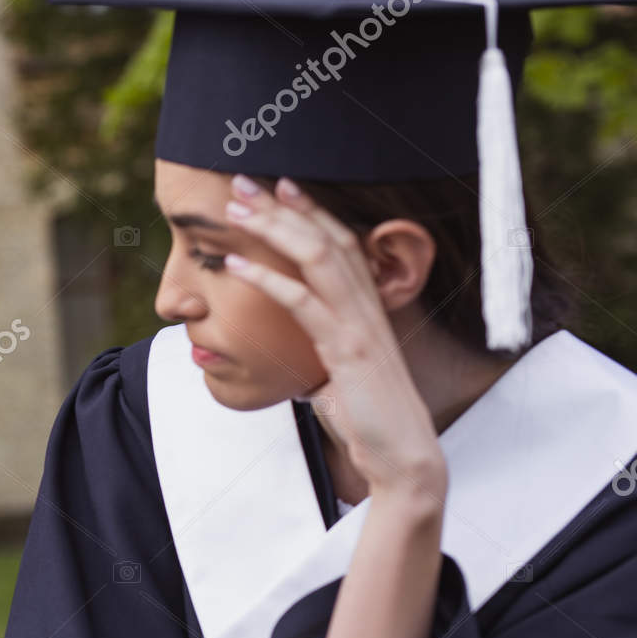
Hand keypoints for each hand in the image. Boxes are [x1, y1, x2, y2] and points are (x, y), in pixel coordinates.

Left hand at [221, 174, 446, 500]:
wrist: (402, 456)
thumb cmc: (369, 419)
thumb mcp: (341, 374)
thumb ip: (324, 352)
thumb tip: (301, 353)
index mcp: (367, 308)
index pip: (340, 243)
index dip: (311, 211)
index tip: (280, 186)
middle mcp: (368, 306)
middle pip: (326, 238)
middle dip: (283, 206)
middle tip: (245, 182)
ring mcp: (359, 325)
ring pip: (316, 258)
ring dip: (272, 228)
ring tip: (235, 208)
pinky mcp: (347, 350)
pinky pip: (304, 304)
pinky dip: (267, 280)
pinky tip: (235, 266)